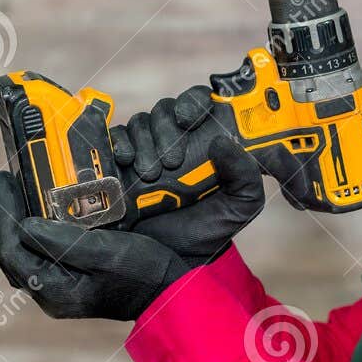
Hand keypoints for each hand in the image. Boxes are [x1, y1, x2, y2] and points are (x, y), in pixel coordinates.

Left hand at [0, 170, 189, 320]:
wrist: (167, 291)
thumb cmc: (141, 272)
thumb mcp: (105, 252)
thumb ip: (63, 241)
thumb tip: (25, 225)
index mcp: (54, 289)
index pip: (11, 249)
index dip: (1, 214)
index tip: (2, 180)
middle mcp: (50, 292)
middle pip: (11, 251)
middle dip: (3, 215)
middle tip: (4, 180)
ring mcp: (59, 286)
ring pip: (23, 252)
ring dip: (15, 221)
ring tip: (16, 191)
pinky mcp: (70, 278)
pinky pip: (40, 251)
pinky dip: (34, 228)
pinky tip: (37, 209)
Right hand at [109, 86, 264, 263]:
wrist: (168, 259)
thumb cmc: (207, 230)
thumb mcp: (240, 206)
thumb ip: (246, 175)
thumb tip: (223, 142)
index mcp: (207, 143)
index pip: (200, 103)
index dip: (194, 101)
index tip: (189, 118)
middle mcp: (176, 140)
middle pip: (166, 109)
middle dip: (166, 129)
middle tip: (171, 161)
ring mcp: (147, 149)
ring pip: (141, 121)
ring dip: (145, 142)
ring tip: (151, 174)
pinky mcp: (121, 161)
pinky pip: (115, 136)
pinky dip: (120, 144)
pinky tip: (127, 162)